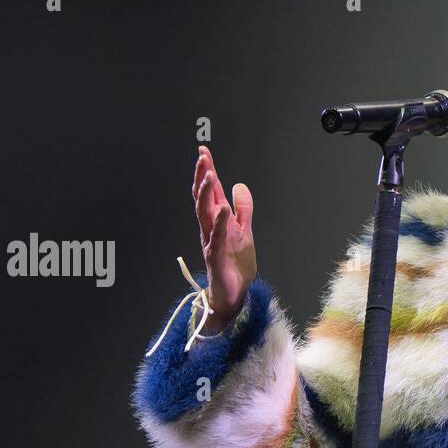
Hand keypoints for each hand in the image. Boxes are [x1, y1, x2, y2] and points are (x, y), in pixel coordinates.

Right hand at [192, 146, 256, 333]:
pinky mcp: (215, 258)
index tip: (204, 152)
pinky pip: (216, 239)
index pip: (211, 193)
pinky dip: (220, 224)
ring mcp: (211, 243)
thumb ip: (243, 210)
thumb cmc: (235, 266)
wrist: (235, 296)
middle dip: (202, 178)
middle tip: (202, 157)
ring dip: (206, 195)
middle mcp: (211, 229)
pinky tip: (222, 210)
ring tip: (209, 176)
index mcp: (218, 222)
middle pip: (203, 199)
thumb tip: (239, 185)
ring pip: (205, 215)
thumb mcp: (245, 233)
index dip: (208, 173)